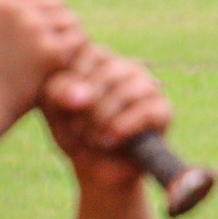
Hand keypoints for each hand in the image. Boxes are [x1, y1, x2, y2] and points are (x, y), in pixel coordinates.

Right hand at [0, 0, 86, 119]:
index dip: (40, 6)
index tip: (26, 30)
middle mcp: (13, 4)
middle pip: (57, 1)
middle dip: (52, 23)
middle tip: (34, 50)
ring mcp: (33, 25)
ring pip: (71, 20)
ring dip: (64, 38)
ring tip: (42, 59)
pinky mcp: (51, 48)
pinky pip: (78, 40)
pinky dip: (70, 55)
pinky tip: (52, 68)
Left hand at [40, 45, 171, 193]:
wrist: (96, 167)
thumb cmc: (73, 131)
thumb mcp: (54, 110)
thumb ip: (57, 92)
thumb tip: (82, 94)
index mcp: (97, 58)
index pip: (85, 51)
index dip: (71, 81)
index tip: (63, 106)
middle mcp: (125, 66)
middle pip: (107, 71)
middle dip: (88, 105)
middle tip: (77, 129)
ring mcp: (148, 86)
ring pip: (126, 91)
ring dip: (103, 118)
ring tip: (92, 137)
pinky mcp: (163, 110)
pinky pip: (145, 112)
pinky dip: (122, 128)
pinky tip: (109, 140)